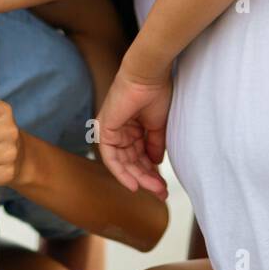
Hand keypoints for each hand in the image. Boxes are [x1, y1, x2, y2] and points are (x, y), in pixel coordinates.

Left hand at [96, 66, 171, 199]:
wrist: (149, 76)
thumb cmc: (156, 93)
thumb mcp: (158, 125)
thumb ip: (154, 145)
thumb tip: (155, 163)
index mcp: (131, 127)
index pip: (140, 156)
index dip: (152, 173)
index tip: (164, 186)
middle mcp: (119, 131)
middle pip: (132, 162)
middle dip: (147, 179)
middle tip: (161, 193)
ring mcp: (111, 131)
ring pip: (123, 163)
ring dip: (138, 178)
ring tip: (154, 190)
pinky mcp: (104, 130)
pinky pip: (111, 157)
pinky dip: (121, 172)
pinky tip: (134, 184)